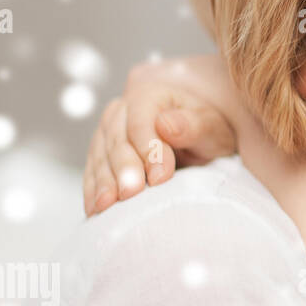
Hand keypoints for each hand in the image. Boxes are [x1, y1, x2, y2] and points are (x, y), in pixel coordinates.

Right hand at [82, 58, 237, 216]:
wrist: (198, 140)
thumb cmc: (208, 131)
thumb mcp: (212, 127)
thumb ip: (193, 125)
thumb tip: (166, 124)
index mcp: (149, 96)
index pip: (142, 124)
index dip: (148, 151)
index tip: (160, 177)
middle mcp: (121, 111)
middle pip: (117, 141)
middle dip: (124, 169)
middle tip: (130, 193)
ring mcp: (107, 132)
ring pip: (100, 157)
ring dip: (103, 183)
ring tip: (106, 206)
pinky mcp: (100, 154)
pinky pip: (92, 171)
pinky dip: (93, 191)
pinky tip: (94, 209)